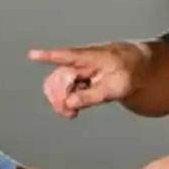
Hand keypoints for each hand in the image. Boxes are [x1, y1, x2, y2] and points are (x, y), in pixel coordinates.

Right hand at [29, 42, 148, 117]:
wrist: (135, 68)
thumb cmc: (126, 74)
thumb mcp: (114, 89)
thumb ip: (91, 96)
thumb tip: (69, 104)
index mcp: (92, 58)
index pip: (67, 56)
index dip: (49, 56)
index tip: (33, 54)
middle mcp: (80, 62)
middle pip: (58, 77)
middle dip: (58, 96)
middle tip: (68, 113)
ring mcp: (77, 69)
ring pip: (58, 84)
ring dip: (60, 99)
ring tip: (71, 114)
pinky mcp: (76, 77)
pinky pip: (63, 88)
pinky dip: (65, 99)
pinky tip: (73, 109)